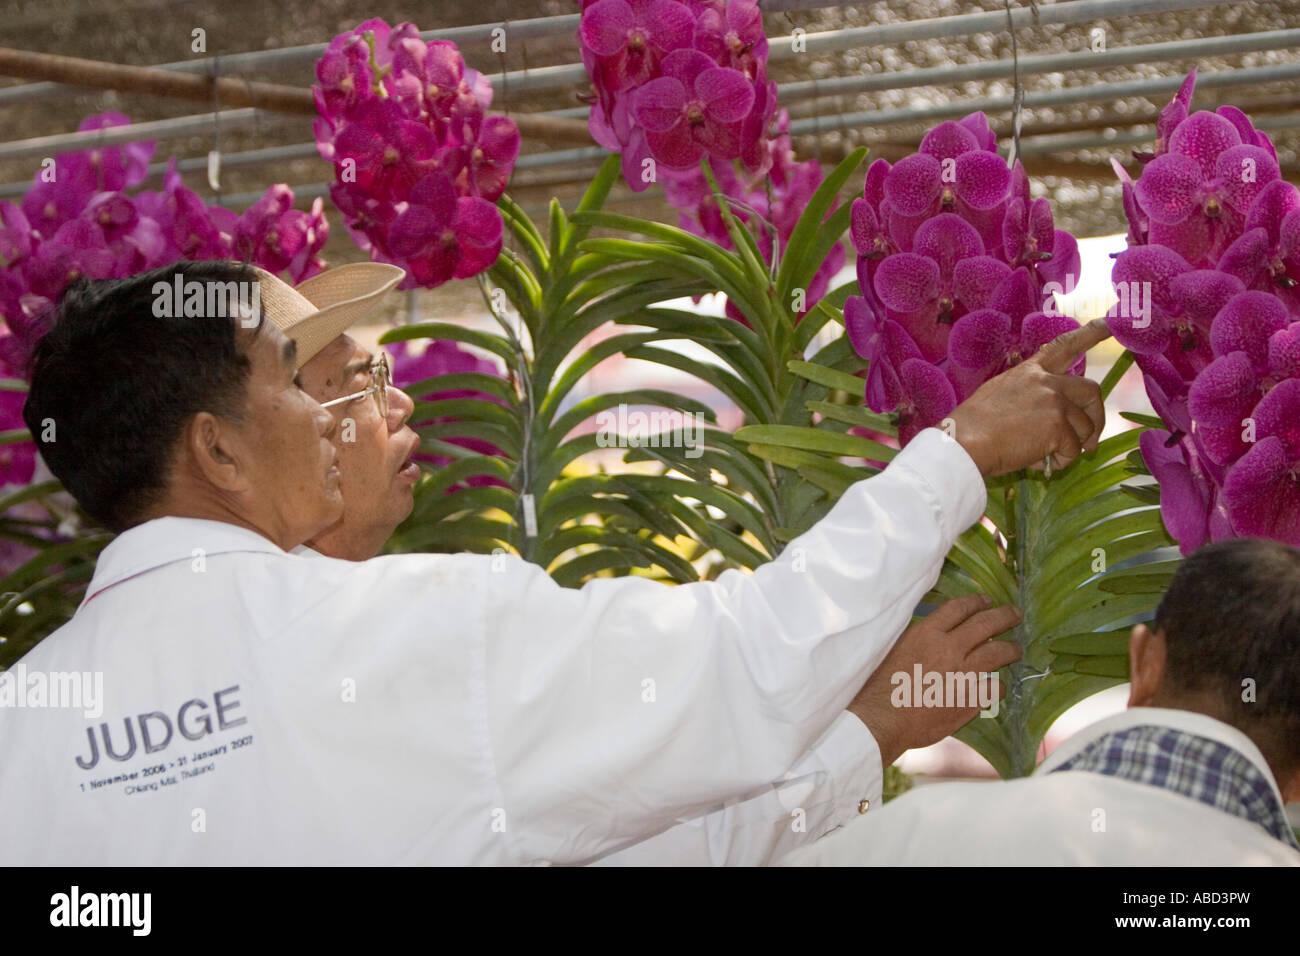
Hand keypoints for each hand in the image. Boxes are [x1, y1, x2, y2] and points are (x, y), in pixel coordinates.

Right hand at [848, 594, 1022, 766]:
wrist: (883, 720)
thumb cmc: (881, 685)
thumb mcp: (896, 649)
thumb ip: (919, 639)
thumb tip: (936, 634)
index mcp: (926, 633)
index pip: (959, 608)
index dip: (976, 602)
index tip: (987, 601)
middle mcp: (949, 649)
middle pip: (985, 624)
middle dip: (1004, 616)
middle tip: (1015, 614)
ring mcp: (962, 675)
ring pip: (998, 653)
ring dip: (1010, 649)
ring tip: (1016, 650)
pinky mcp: (969, 700)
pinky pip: (994, 688)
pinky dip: (998, 686)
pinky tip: (997, 687)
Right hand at [948, 319, 1110, 476]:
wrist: (963, 442)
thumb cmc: (973, 427)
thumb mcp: (1000, 395)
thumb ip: (1030, 395)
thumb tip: (1053, 418)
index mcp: (1030, 372)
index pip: (1064, 346)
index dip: (1089, 334)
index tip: (1109, 323)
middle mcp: (1047, 382)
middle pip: (1091, 391)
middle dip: (1097, 416)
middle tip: (1089, 441)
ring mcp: (1055, 402)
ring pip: (1085, 427)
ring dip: (1072, 447)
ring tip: (1047, 457)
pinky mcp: (1058, 426)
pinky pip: (1073, 450)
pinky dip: (1060, 462)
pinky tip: (1039, 463)